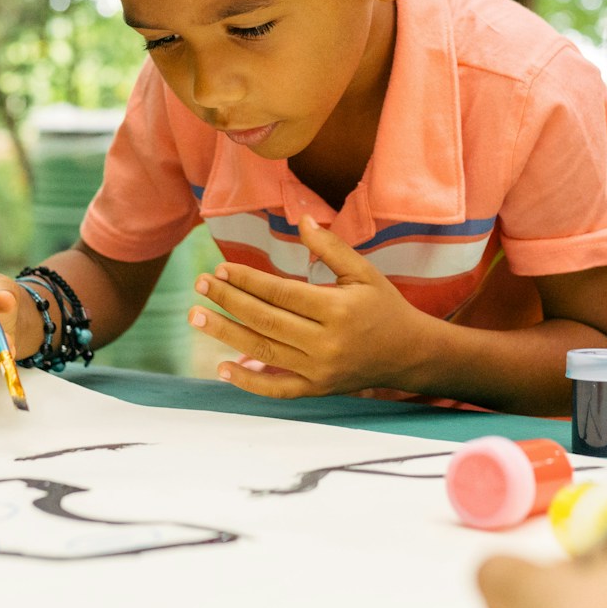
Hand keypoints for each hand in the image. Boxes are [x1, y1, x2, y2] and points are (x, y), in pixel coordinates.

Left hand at [187, 215, 439, 397]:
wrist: (409, 354)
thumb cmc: (384, 307)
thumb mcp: (364, 271)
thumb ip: (330, 247)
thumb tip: (300, 218)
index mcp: (338, 310)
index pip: (281, 293)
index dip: (248, 280)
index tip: (221, 268)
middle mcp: (327, 343)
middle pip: (266, 321)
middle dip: (229, 301)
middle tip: (199, 285)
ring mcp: (320, 370)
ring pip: (264, 352)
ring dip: (226, 335)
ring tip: (196, 317)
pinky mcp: (317, 389)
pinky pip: (277, 389)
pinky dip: (248, 383)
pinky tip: (221, 368)